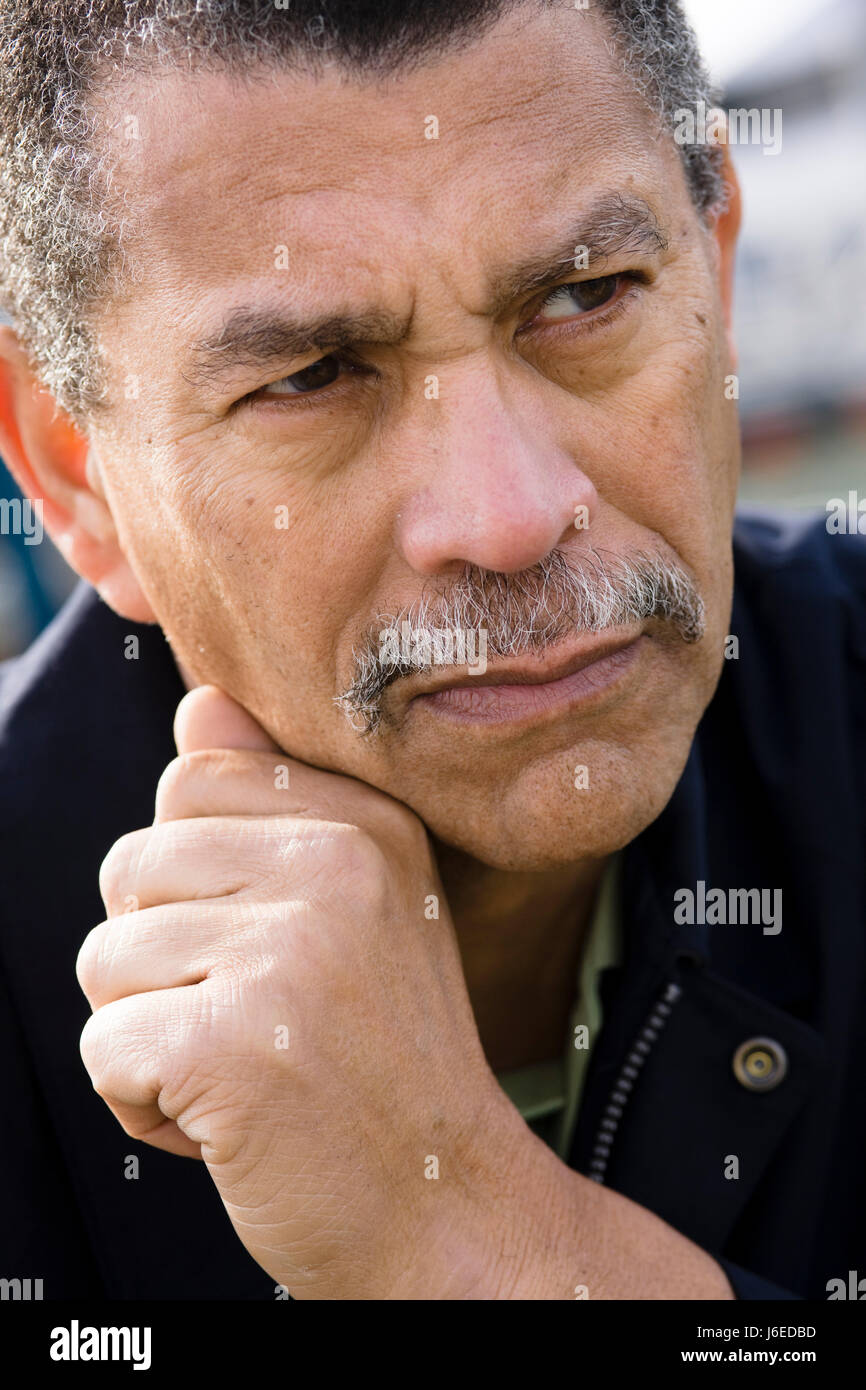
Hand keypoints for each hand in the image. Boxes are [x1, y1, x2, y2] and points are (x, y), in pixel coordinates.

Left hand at [76, 686, 530, 1298]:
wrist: (449, 1209)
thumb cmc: (384, 1064)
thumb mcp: (362, 906)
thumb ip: (275, 801)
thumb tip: (199, 704)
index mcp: (366, 823)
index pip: (190, 780)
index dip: (197, 881)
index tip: (272, 950)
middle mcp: (336, 867)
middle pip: (132, 866)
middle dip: (162, 960)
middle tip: (258, 1022)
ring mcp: (288, 952)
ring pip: (104, 959)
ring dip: (150, 1035)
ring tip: (247, 1071)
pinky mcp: (232, 1043)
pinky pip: (103, 1047)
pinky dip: (140, 1104)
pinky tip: (225, 1123)